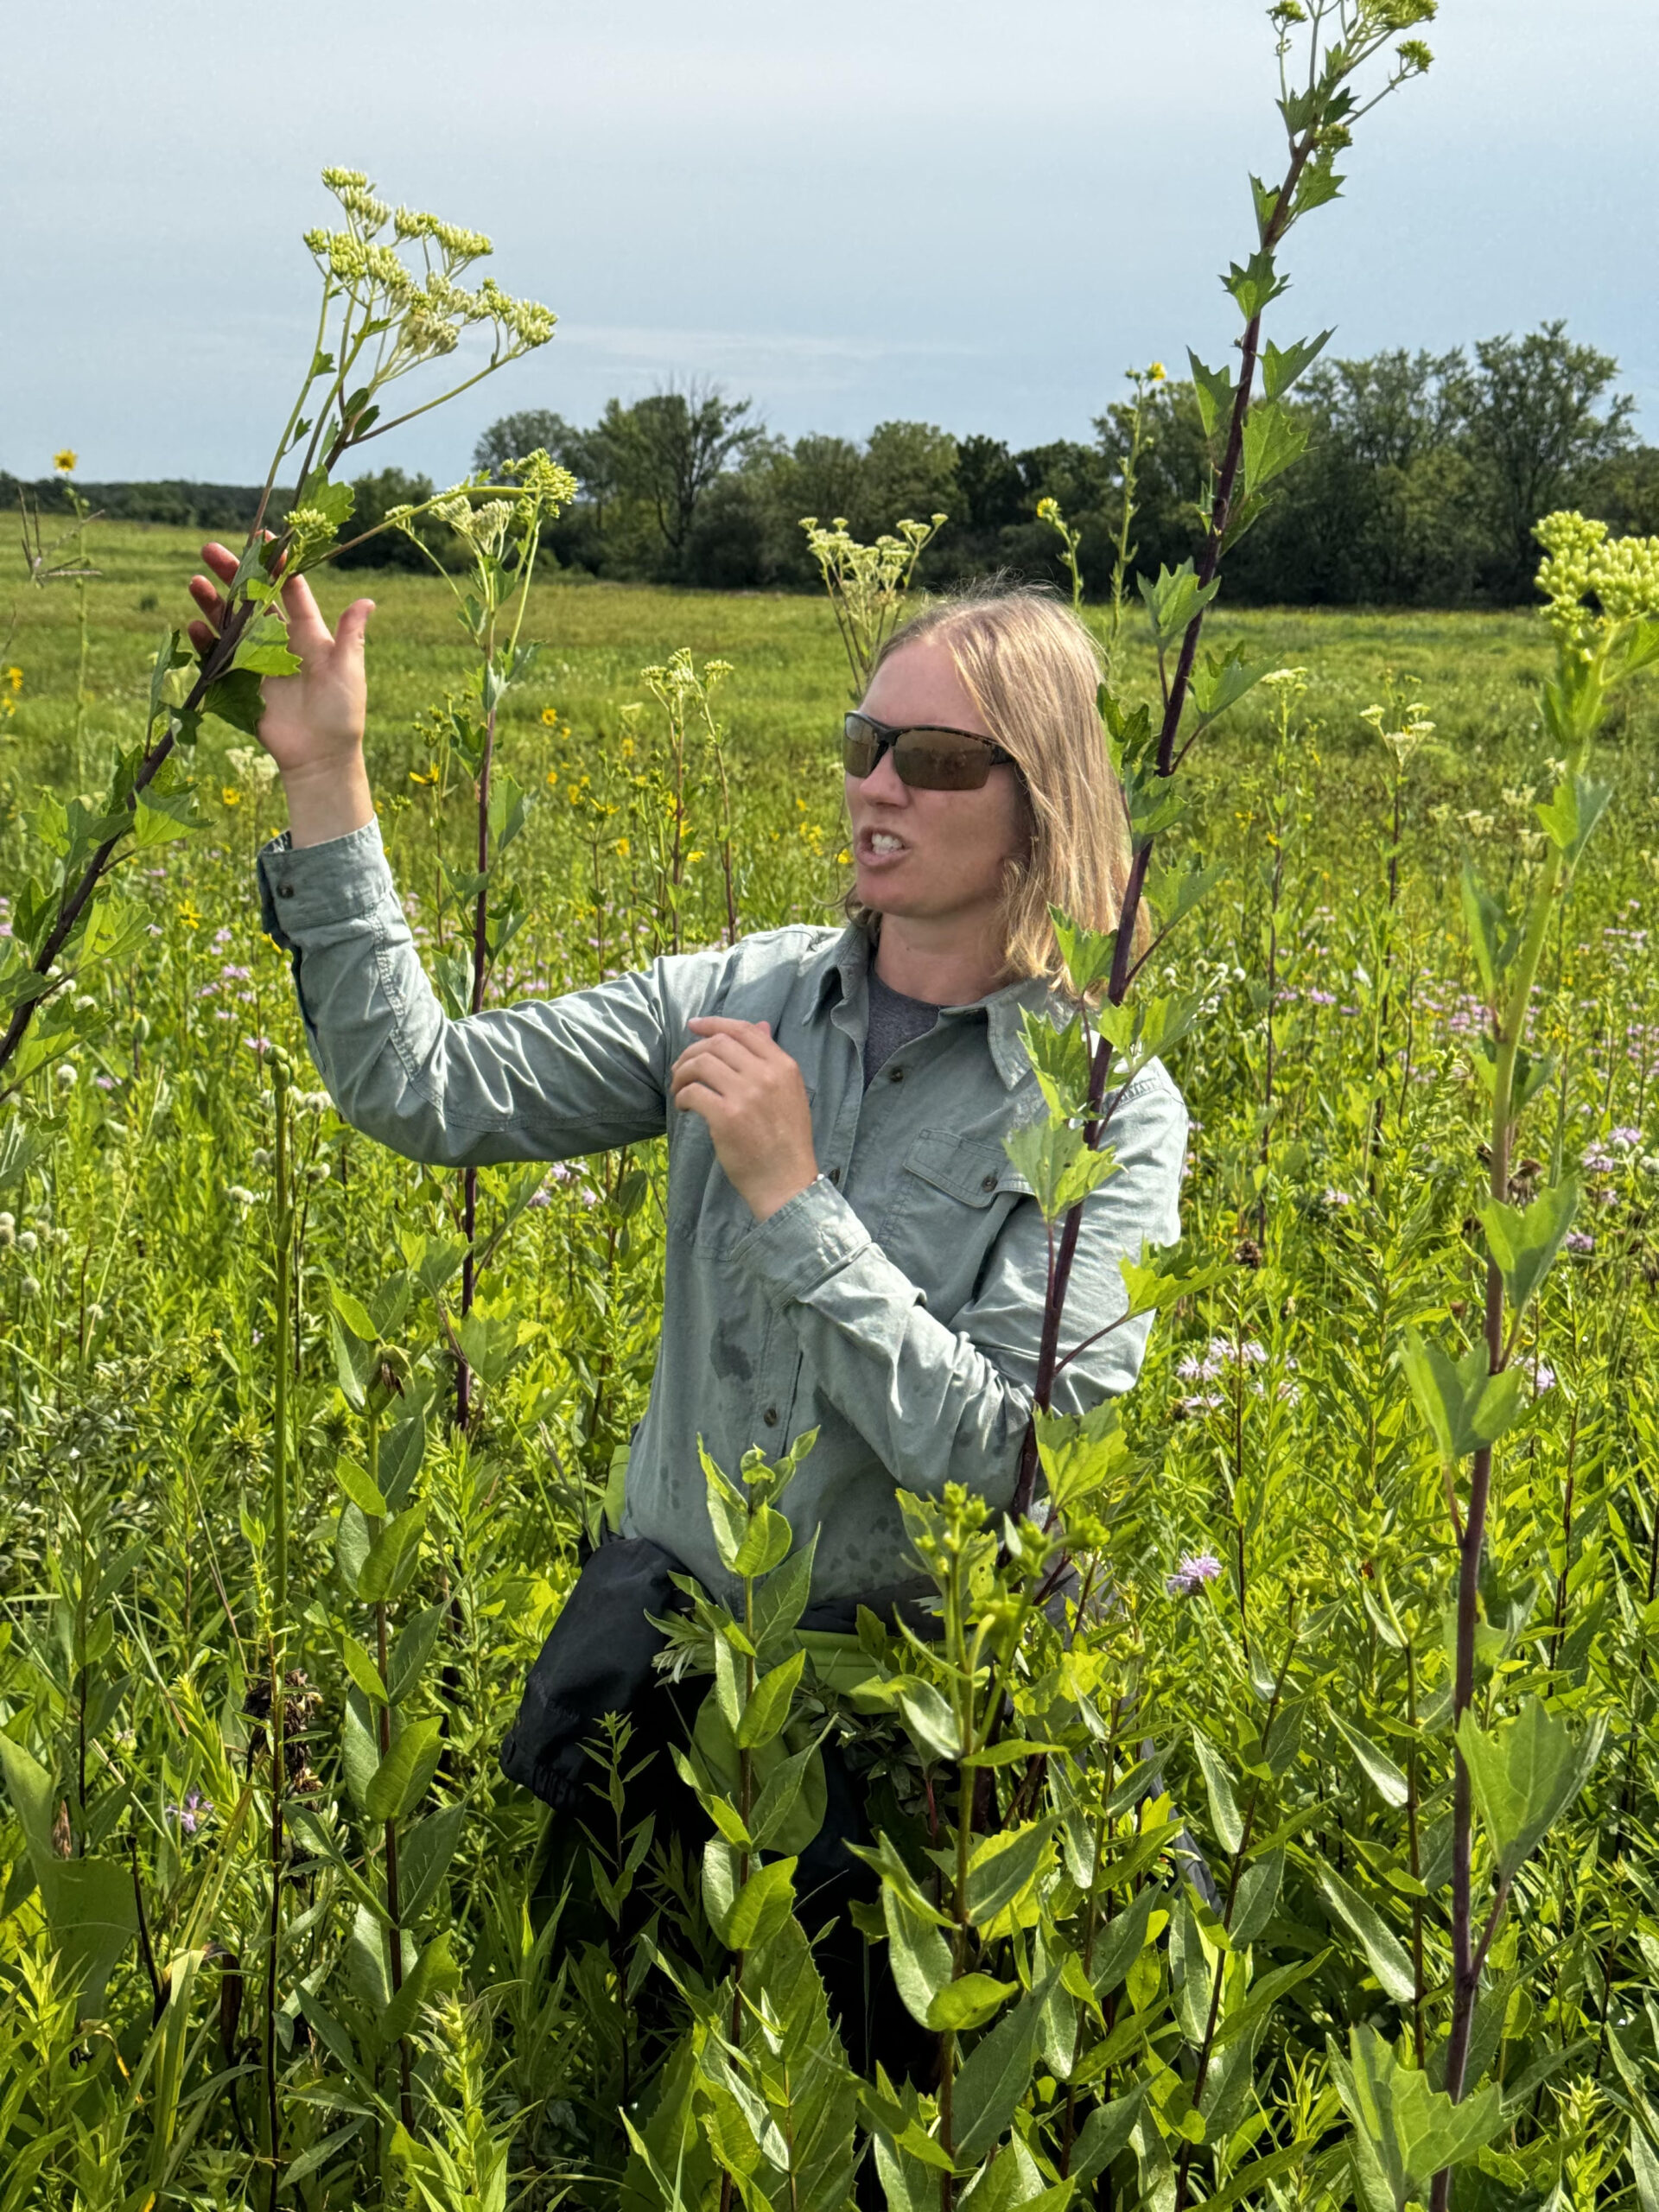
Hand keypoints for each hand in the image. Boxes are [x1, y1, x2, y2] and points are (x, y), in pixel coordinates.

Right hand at [186, 541, 374, 846]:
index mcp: (309, 633)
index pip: (290, 589)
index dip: (277, 564)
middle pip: (252, 599)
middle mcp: (280, 641)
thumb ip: (350, 636)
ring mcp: (258, 661)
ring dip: (212, 603)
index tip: (263, 538)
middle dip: (232, 574)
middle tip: (210, 551)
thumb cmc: (342, 714)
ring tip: (195, 583)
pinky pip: (218, 657)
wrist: (321, 758)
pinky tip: (194, 626)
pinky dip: (205, 642)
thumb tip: (367, 601)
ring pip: (230, 623)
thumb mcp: (349, 671)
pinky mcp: (240, 683)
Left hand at [670, 1017, 818, 1221]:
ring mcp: (746, 1095)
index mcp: (784, 1066)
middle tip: (681, 1068)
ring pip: (701, 1064)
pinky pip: (693, 1092)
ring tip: (679, 1088)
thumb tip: (760, 1025)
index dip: (714, 1023)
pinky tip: (684, 1107)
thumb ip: (772, 1060)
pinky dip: (682, 1096)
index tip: (693, 1026)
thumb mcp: (790, 1093)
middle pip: (718, 1044)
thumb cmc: (786, 1141)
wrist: (787, 1182)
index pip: (744, 1030)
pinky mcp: (726, 1117)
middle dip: (692, 1051)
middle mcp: (767, 1075)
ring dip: (682, 1073)